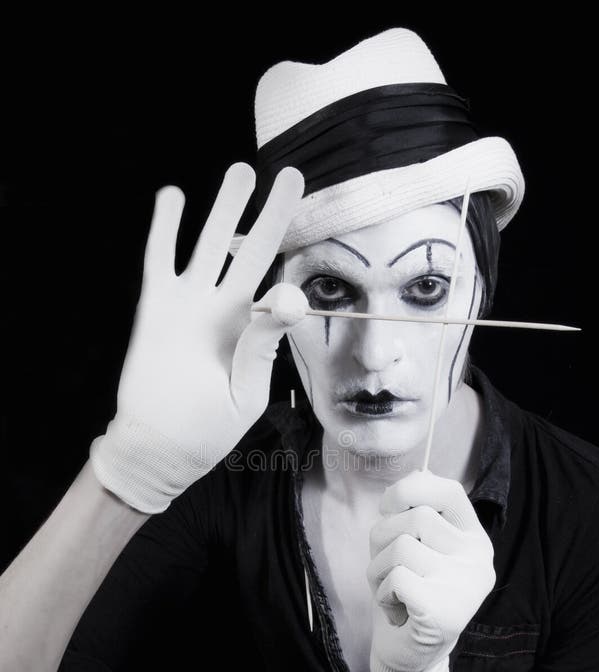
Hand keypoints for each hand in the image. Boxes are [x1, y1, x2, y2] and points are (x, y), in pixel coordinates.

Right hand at [89, 163, 308, 513]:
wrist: (157, 447)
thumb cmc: (206, 429)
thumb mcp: (245, 390)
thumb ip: (263, 343)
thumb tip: (291, 296)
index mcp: (253, 331)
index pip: (280, 283)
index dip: (300, 267)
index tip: (316, 246)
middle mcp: (225, 309)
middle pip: (251, 250)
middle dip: (272, 214)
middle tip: (293, 176)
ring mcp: (190, 303)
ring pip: (209, 242)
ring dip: (224, 207)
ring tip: (241, 172)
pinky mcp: (156, 305)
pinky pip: (160, 257)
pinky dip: (165, 227)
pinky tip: (172, 195)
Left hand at [367, 469, 495, 671]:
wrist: (410, 658)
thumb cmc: (408, 595)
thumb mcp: (412, 547)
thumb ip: (415, 513)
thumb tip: (418, 475)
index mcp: (474, 539)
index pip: (449, 491)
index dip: (411, 489)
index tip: (390, 507)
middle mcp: (478, 560)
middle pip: (416, 518)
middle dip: (383, 538)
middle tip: (388, 567)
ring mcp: (466, 586)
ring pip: (401, 547)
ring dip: (379, 570)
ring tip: (394, 591)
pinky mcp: (445, 611)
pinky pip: (396, 578)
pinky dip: (383, 593)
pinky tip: (397, 610)